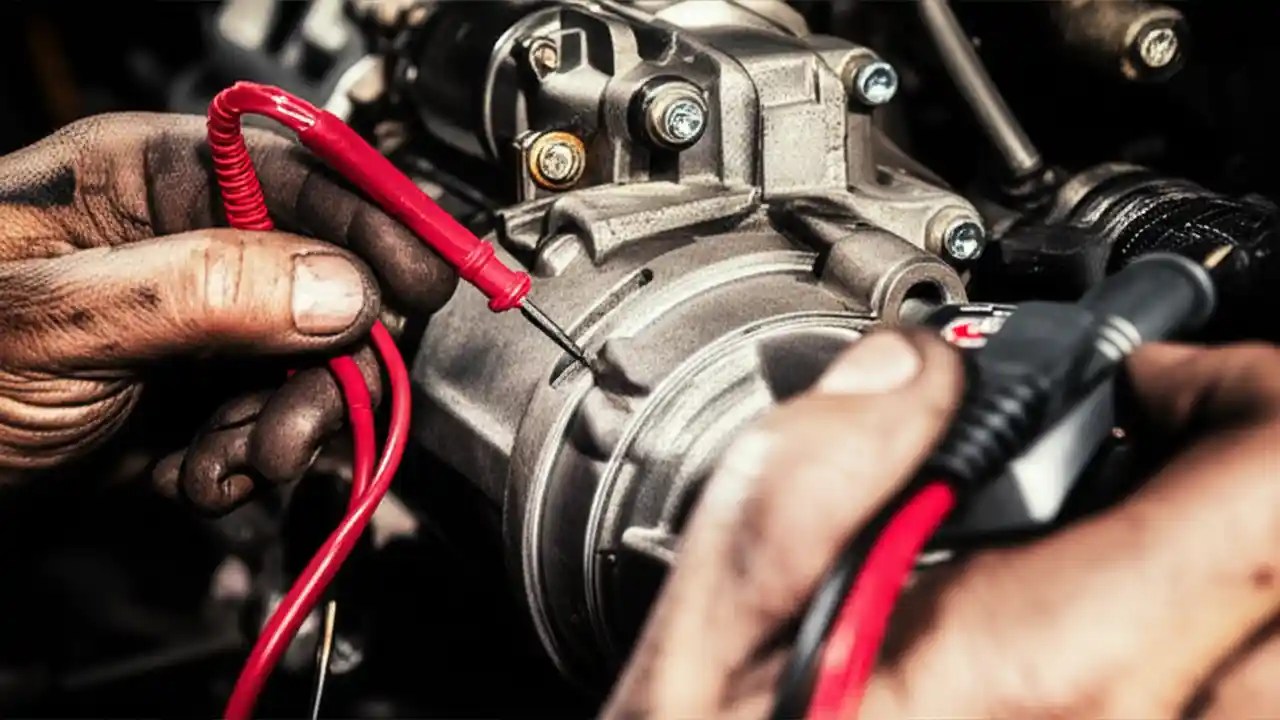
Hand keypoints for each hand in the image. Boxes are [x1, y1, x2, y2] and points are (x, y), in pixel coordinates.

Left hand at [0, 113, 455, 511]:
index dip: (373, 220)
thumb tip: (343, 285)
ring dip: (282, 427)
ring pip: (303, 365)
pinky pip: (266, 420)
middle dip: (321, 364)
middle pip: (320, 282)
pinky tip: (199, 477)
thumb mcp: (59, 318)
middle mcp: (183, 246)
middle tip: (298, 424)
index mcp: (144, 182)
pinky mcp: (192, 397)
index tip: (427, 278)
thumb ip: (207, 291)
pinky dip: (247, 462)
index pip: (296, 171)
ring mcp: (193, 325)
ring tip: (233, 464)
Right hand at [604, 331, 1279, 717]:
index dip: (1238, 391)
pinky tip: (1116, 622)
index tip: (1141, 390)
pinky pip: (1242, 696)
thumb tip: (912, 372)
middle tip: (1140, 454)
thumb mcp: (721, 615)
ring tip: (1125, 538)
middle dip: (1244, 471)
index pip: (1279, 482)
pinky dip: (1216, 631)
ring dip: (1238, 559)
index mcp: (1047, 667)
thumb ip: (819, 463)